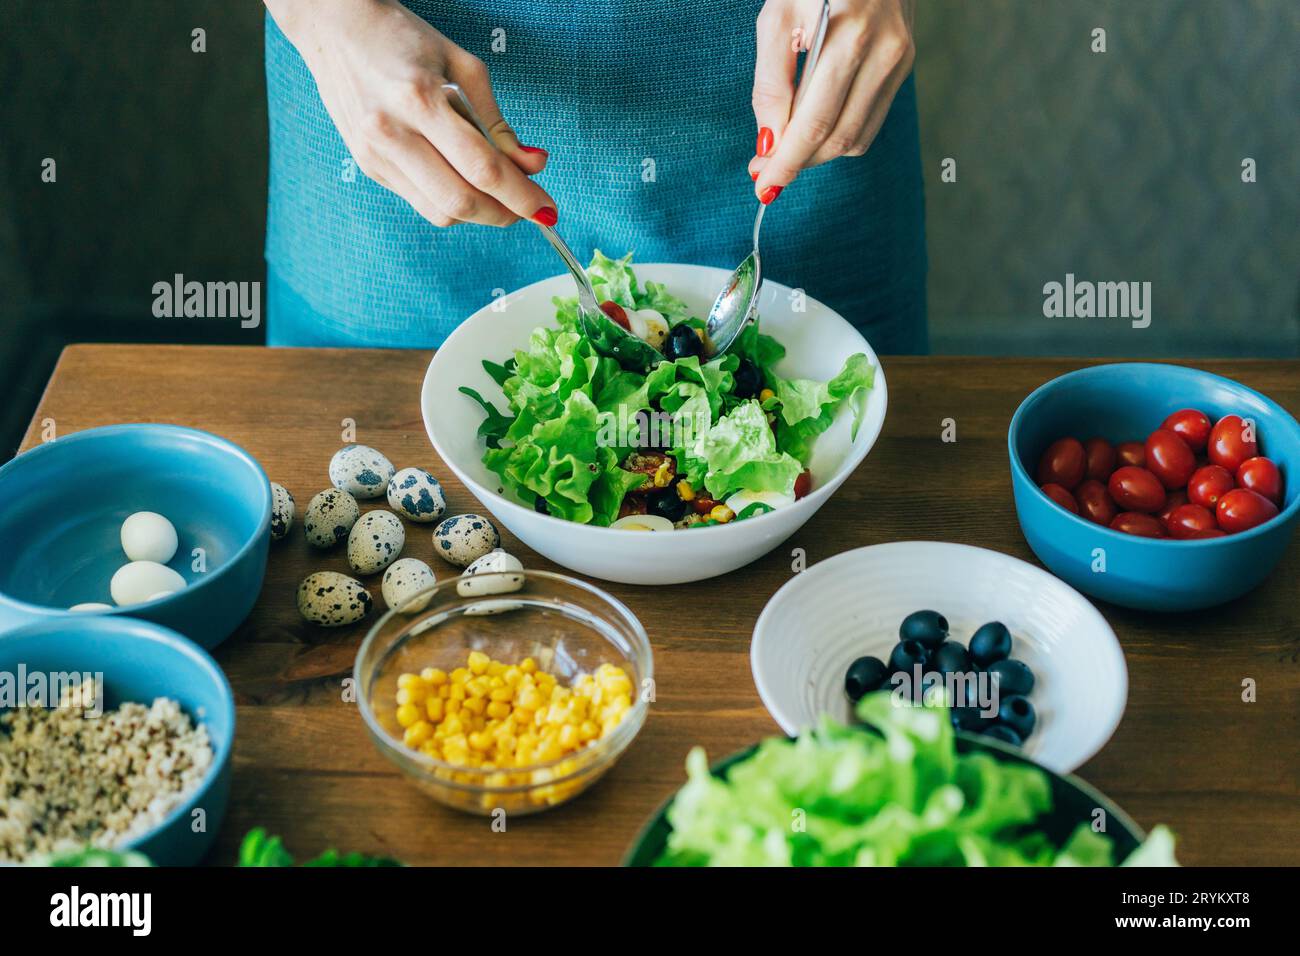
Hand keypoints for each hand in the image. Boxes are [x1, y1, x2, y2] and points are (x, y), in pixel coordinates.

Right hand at [266, 0, 556, 226]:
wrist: (334, 26)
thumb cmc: (403, 38)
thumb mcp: (463, 67)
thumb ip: (497, 123)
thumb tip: (533, 164)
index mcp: (419, 100)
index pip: (481, 167)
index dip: (520, 195)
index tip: (545, 208)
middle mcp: (391, 133)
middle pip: (460, 200)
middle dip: (503, 213)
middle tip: (528, 208)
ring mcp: (374, 154)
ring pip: (439, 210)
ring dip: (479, 213)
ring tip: (501, 198)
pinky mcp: (368, 166)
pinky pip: (420, 201)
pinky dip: (451, 202)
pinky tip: (466, 185)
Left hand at [748, 0, 914, 202]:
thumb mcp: (777, 16)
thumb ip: (771, 83)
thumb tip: (769, 142)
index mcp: (849, 33)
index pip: (815, 121)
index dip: (786, 160)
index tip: (763, 184)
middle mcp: (883, 50)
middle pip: (837, 137)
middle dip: (798, 163)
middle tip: (766, 173)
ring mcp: (900, 58)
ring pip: (856, 138)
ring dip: (817, 155)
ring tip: (786, 150)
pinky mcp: (905, 64)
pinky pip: (870, 121)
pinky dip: (839, 136)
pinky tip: (814, 129)